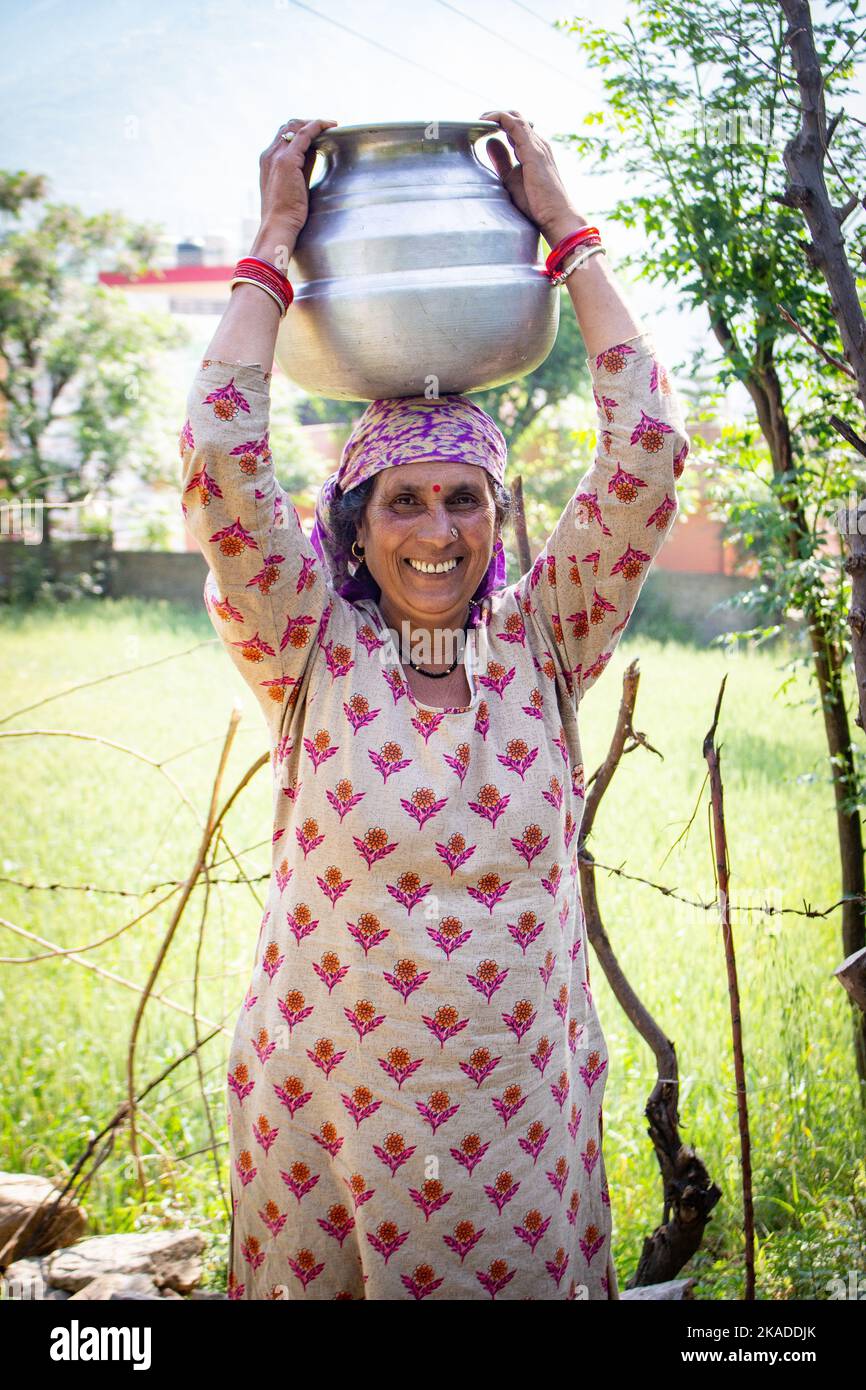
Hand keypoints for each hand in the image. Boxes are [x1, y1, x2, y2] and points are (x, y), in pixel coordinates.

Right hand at [258, 117, 338, 238]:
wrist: (278, 225)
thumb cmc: (286, 213)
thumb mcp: (295, 185)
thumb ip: (303, 167)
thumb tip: (316, 152)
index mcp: (267, 161)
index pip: (282, 136)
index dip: (299, 130)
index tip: (316, 132)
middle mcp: (269, 155)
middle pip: (287, 127)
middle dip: (306, 124)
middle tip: (326, 126)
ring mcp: (276, 156)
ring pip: (294, 127)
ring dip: (313, 123)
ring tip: (330, 125)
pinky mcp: (287, 161)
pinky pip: (304, 134)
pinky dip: (317, 127)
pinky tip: (329, 126)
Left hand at [479, 109, 583, 244]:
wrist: (557, 217)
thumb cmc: (537, 205)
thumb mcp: (512, 179)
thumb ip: (502, 161)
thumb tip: (489, 142)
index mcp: (534, 150)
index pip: (515, 128)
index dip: (498, 124)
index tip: (479, 128)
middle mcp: (537, 143)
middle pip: (515, 118)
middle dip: (495, 116)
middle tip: (476, 122)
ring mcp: (537, 145)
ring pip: (515, 117)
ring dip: (495, 115)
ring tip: (478, 119)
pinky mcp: (533, 150)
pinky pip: (515, 125)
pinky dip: (499, 118)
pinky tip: (485, 121)